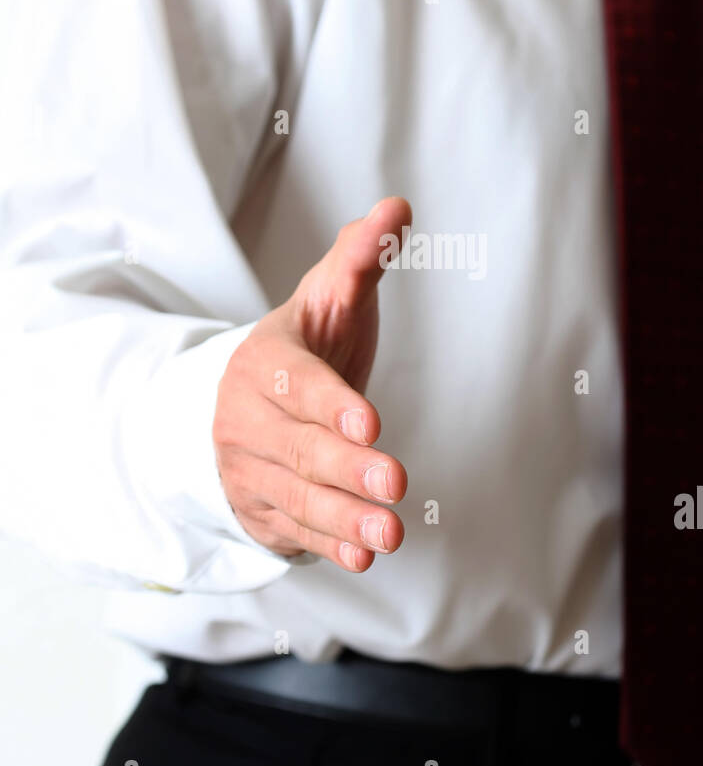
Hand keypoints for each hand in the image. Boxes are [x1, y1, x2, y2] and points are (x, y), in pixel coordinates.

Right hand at [213, 196, 410, 570]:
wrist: (244, 403)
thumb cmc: (304, 345)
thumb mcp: (326, 298)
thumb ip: (360, 258)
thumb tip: (396, 209)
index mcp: (265, 361)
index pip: (298, 384)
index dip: (332, 406)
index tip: (371, 423)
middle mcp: (248, 419)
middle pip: (303, 449)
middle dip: (349, 469)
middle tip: (397, 481)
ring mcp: (252, 470)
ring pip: (301, 497)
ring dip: (346, 518)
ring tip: (390, 533)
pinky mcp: (264, 511)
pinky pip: (297, 531)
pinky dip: (330, 546)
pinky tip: (363, 556)